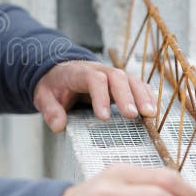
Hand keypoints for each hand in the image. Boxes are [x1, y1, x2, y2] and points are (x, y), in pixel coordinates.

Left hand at [33, 60, 156, 131]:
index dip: (100, 96)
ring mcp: (112, 75)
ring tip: (149, 115)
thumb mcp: (43, 96)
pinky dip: (147, 96)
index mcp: (78, 72)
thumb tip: (58, 126)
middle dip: (126, 96)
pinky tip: (152, 111)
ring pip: (131, 79)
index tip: (103, 117)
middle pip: (117, 77)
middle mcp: (99, 70)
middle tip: (133, 115)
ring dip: (142, 96)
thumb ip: (50, 110)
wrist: (60, 72)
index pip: (93, 78)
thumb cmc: (54, 86)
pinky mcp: (122, 83)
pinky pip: (138, 85)